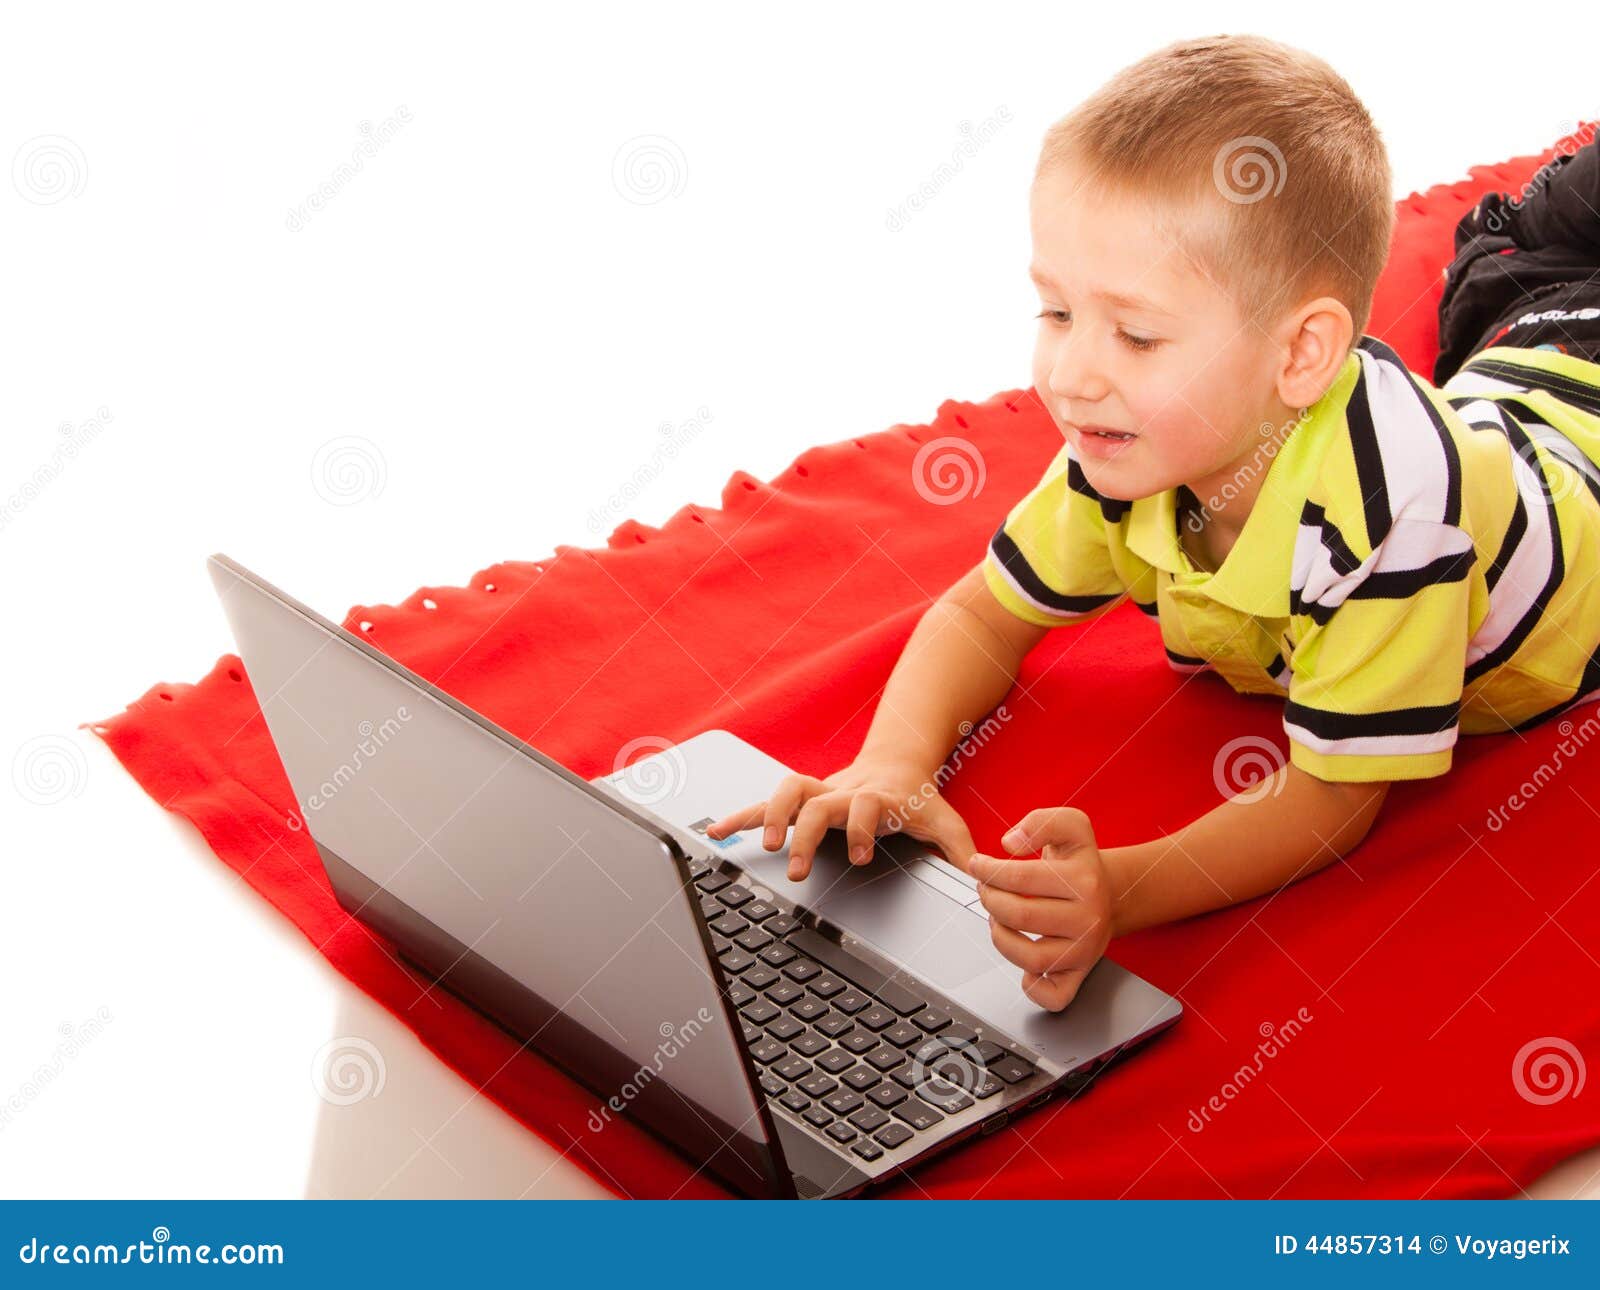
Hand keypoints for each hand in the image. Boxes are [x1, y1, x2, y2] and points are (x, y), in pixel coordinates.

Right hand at [704, 756, 976, 881]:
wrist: (897, 759)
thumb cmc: (917, 796)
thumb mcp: (944, 820)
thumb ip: (961, 850)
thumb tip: (983, 881)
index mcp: (876, 797)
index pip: (864, 806)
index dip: (860, 828)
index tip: (860, 857)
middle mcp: (842, 790)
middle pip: (816, 802)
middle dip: (802, 833)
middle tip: (795, 869)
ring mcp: (819, 791)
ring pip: (785, 791)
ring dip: (767, 815)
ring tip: (754, 844)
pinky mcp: (801, 798)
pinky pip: (764, 804)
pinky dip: (739, 816)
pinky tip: (716, 833)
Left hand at [968, 806, 1113, 1011]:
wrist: (1110, 893)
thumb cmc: (1080, 862)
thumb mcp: (1070, 825)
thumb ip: (1040, 821)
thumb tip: (1010, 843)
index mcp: (1084, 881)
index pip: (1020, 878)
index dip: (987, 870)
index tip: (977, 865)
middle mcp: (1089, 919)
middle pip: (1020, 916)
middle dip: (990, 899)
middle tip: (985, 890)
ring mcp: (1085, 951)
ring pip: (1030, 958)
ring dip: (999, 937)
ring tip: (996, 918)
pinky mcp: (1080, 974)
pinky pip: (1054, 996)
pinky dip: (1033, 988)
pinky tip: (1023, 964)